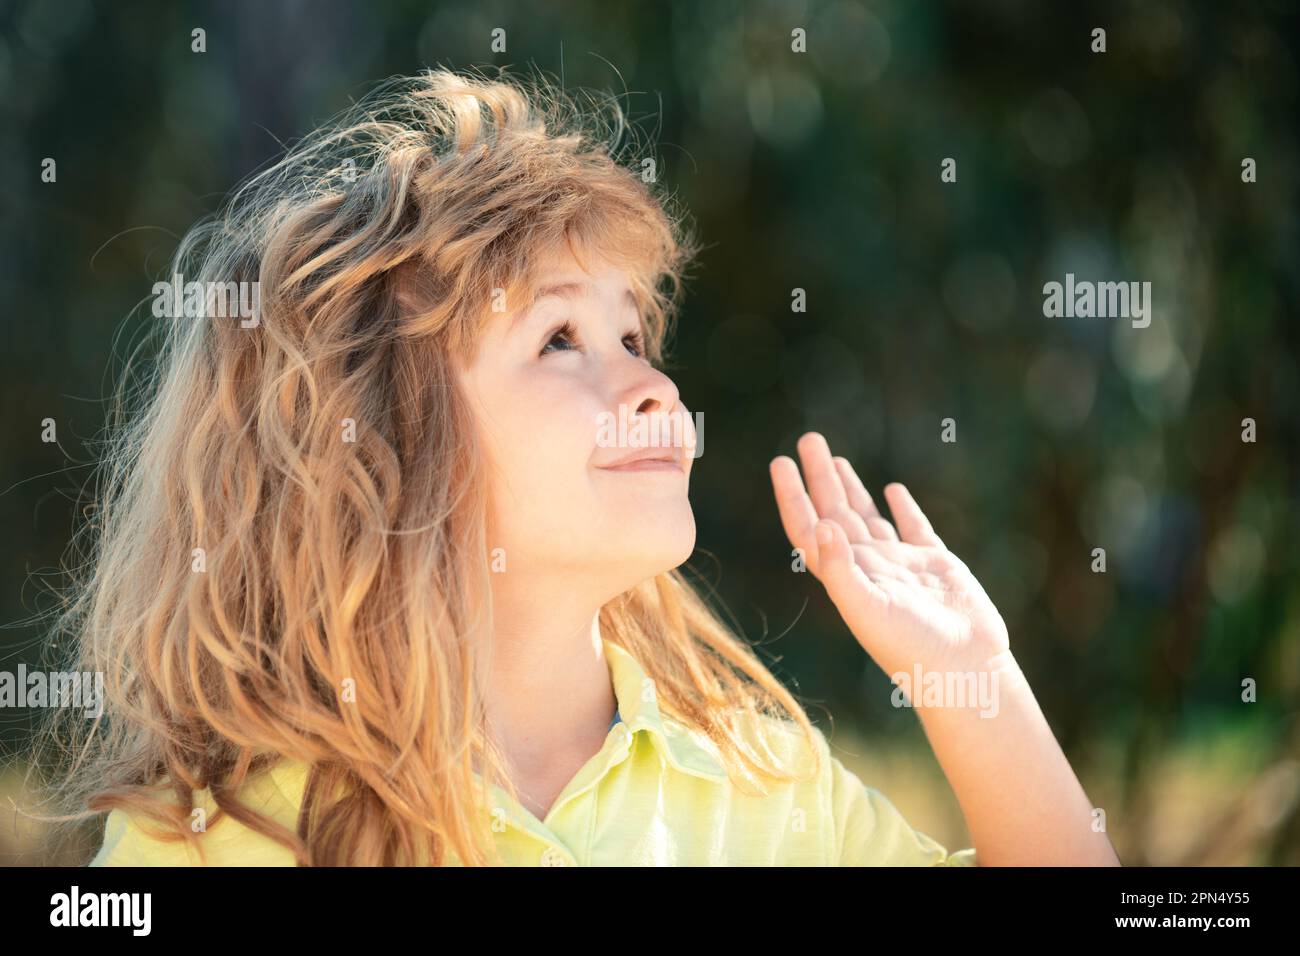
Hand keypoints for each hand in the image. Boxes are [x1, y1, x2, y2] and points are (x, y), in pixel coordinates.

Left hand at [770, 432, 1010, 677]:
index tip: (780, 462)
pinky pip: (914, 527)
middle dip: (819, 478)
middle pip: (835, 512)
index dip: (793, 497)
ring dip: (851, 487)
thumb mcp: (867, 607)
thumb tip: (820, 523)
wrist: (964, 669)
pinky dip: (902, 508)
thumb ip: (840, 567)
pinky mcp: (936, 565)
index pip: (809, 528)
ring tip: (834, 459)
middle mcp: (868, 567)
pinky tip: (892, 490)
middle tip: (808, 440)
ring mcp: (901, 565)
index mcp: (844, 576)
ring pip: (869, 516)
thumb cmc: (911, 646)